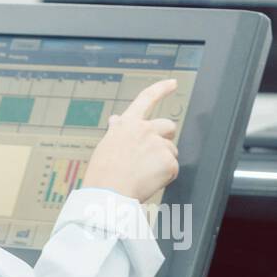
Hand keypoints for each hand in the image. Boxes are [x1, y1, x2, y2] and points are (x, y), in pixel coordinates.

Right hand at [82, 79, 179, 202]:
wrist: (109, 193)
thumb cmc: (103, 172)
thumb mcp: (107, 145)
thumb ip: (117, 130)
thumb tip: (116, 118)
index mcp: (128, 123)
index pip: (146, 98)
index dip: (161, 89)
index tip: (172, 83)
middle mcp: (145, 129)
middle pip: (168, 126)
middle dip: (166, 137)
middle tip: (154, 154)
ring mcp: (158, 144)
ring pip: (171, 151)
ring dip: (163, 161)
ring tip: (142, 174)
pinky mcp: (168, 161)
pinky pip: (173, 169)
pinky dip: (165, 177)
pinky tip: (148, 181)